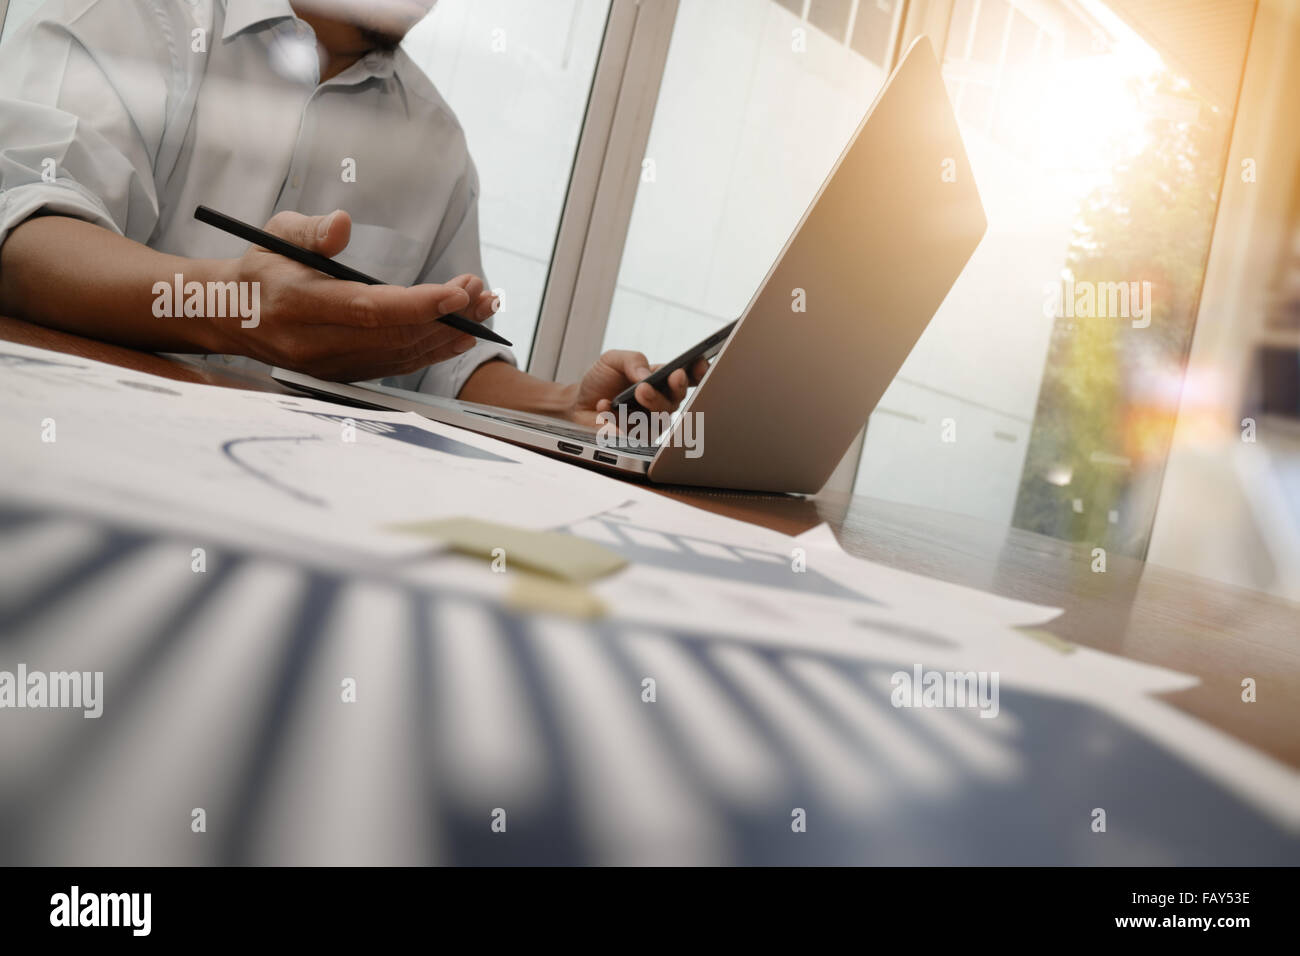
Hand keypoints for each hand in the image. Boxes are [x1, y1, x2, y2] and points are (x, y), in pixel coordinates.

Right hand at [213, 209, 490, 380]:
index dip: (417, 305)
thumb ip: (310, 230)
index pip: (367, 310)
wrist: (234, 317)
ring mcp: (331, 365)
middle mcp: (316, 343)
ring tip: (484, 308)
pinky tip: (461, 333)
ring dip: (449, 333)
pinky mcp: (344, 374)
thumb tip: (342, 225)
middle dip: (446, 316)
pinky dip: (432, 349)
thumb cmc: (264, 267)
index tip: (457, 293)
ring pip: (402, 354)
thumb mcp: (276, 234)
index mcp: (298, 304)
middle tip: (482, 292)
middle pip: (394, 335)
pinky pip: (396, 364)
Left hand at [567, 349, 709, 427]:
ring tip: (639, 391)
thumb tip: (647, 374)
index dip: (699, 372)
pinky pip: (635, 431)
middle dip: (676, 387)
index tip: (700, 366)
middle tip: (671, 377)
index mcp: (660, 380)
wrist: (577, 404)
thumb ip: (633, 360)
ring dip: (653, 402)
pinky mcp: (637, 439)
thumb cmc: (601, 381)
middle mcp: (660, 402)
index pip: (687, 376)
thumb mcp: (613, 360)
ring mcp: (650, 422)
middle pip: (677, 398)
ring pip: (662, 417)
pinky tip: (605, 406)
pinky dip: (619, 417)